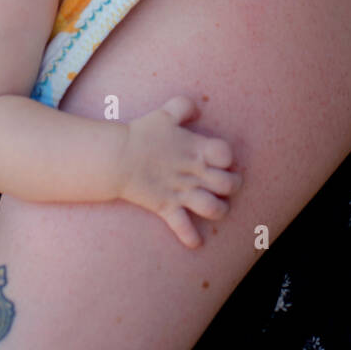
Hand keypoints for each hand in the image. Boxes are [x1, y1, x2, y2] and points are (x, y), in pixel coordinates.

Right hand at [117, 95, 242, 248]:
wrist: (117, 157)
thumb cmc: (142, 133)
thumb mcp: (165, 113)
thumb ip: (184, 106)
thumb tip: (198, 109)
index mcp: (196, 149)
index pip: (226, 154)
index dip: (227, 157)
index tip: (222, 159)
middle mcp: (194, 172)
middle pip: (228, 184)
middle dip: (233, 186)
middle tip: (228, 184)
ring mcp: (181, 192)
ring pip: (213, 208)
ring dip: (219, 210)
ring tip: (217, 208)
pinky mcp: (166, 207)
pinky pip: (182, 227)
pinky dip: (190, 237)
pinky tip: (196, 243)